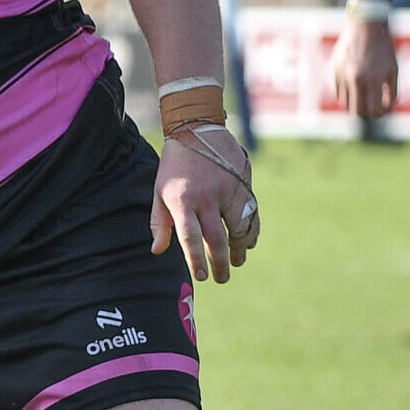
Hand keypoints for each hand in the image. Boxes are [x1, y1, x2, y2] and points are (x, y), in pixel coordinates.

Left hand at [151, 125, 256, 283]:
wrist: (197, 131)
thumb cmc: (173, 167)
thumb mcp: (159, 192)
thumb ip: (160, 223)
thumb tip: (157, 251)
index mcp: (182, 201)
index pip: (190, 237)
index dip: (196, 259)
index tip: (202, 276)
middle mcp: (206, 198)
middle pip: (217, 238)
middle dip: (221, 262)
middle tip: (222, 278)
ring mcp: (228, 191)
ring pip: (239, 227)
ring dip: (240, 248)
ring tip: (238, 262)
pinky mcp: (243, 185)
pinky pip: (251, 213)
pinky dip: (251, 230)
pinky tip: (249, 242)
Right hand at [332, 16, 398, 120]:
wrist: (365, 26)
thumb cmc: (383, 47)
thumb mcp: (392, 69)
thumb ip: (391, 90)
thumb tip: (387, 108)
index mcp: (372, 79)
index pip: (373, 109)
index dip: (380, 114)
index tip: (384, 110)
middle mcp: (355, 79)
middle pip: (357, 111)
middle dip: (367, 113)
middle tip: (374, 109)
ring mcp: (342, 76)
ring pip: (345, 103)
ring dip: (356, 104)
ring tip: (365, 98)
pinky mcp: (333, 71)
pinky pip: (338, 92)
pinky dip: (347, 94)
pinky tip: (356, 86)